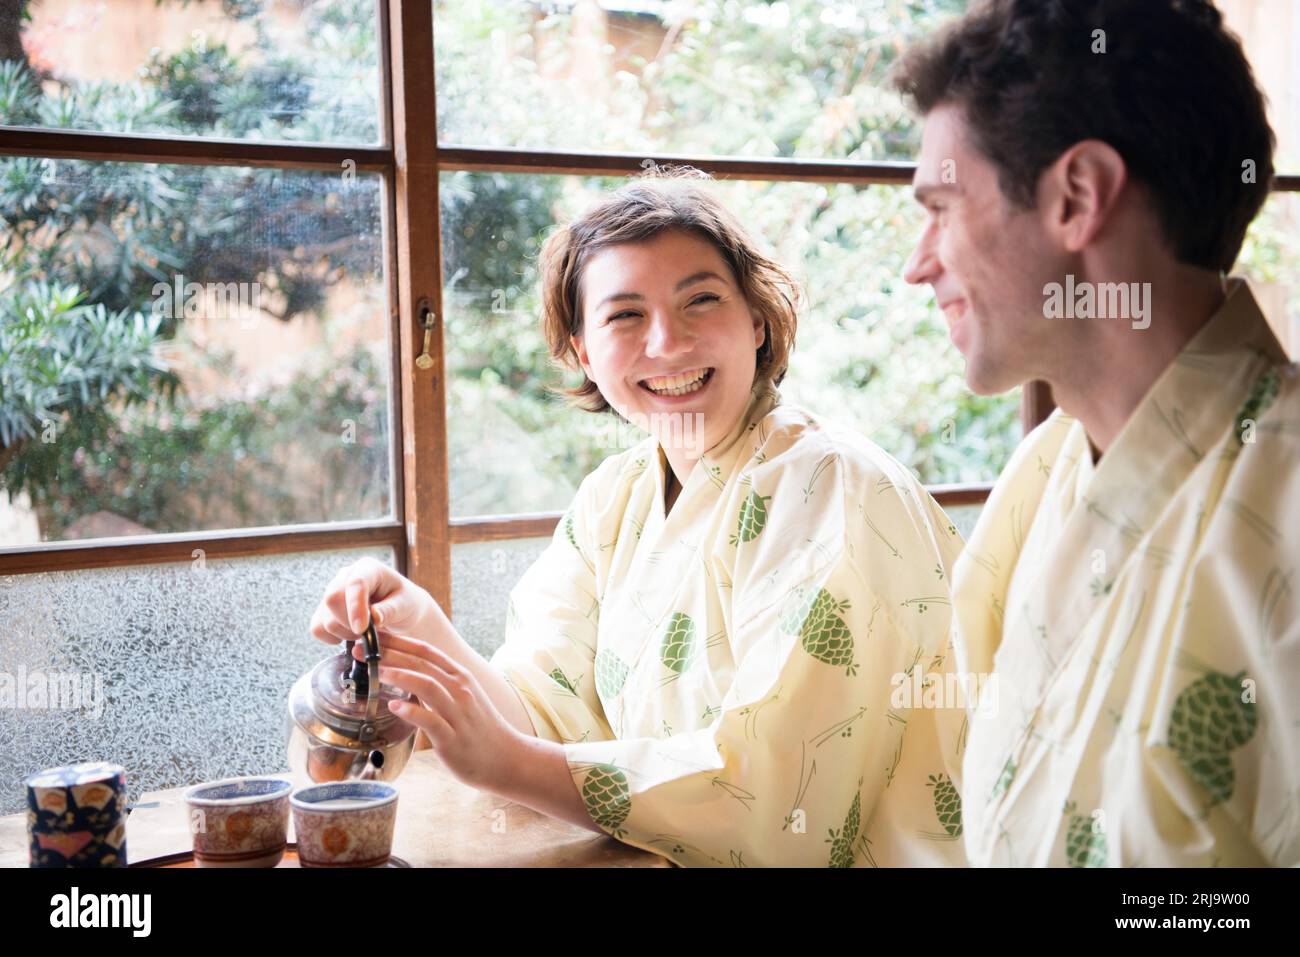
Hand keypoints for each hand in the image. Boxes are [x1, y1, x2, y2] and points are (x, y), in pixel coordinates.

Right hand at [309, 557, 441, 645]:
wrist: (399, 610)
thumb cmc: (404, 603)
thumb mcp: (406, 605)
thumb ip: (390, 610)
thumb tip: (374, 617)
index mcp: (369, 568)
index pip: (355, 583)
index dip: (355, 607)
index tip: (362, 629)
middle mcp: (346, 576)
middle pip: (332, 598)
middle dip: (349, 622)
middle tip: (368, 632)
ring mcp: (333, 592)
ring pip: (325, 617)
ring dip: (345, 632)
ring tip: (365, 632)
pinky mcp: (324, 609)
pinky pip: (317, 628)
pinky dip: (332, 638)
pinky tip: (350, 634)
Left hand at [361, 632, 523, 792]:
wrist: (506, 758)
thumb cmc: (480, 729)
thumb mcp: (463, 698)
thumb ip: (439, 685)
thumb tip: (407, 676)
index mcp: (461, 678)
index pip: (427, 652)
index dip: (399, 642)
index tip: (375, 637)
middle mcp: (461, 691)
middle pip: (423, 665)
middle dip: (391, 654)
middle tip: (362, 650)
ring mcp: (458, 714)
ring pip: (428, 686)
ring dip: (400, 676)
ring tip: (377, 672)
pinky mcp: (452, 738)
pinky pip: (430, 721)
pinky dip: (411, 711)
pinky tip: (394, 706)